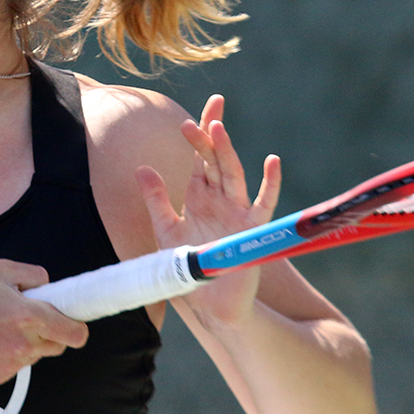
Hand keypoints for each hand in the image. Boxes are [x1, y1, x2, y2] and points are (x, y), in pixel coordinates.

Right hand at [0, 259, 88, 383]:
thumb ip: (33, 275)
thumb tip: (48, 285)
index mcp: (29, 315)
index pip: (75, 333)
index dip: (78, 327)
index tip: (74, 323)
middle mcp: (24, 344)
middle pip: (58, 345)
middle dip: (50, 332)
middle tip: (26, 318)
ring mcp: (11, 364)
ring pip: (34, 355)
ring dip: (26, 343)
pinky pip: (14, 365)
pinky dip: (7, 354)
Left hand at [136, 94, 281, 326]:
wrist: (207, 301)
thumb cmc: (189, 266)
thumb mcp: (165, 230)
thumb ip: (156, 200)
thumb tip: (141, 168)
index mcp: (199, 196)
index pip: (200, 158)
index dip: (199, 134)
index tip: (196, 112)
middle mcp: (219, 199)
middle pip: (216, 160)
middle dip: (212, 135)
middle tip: (208, 112)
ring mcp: (237, 212)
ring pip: (233, 175)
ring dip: (226, 152)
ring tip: (218, 129)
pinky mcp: (251, 229)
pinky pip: (263, 203)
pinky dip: (269, 183)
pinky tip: (271, 162)